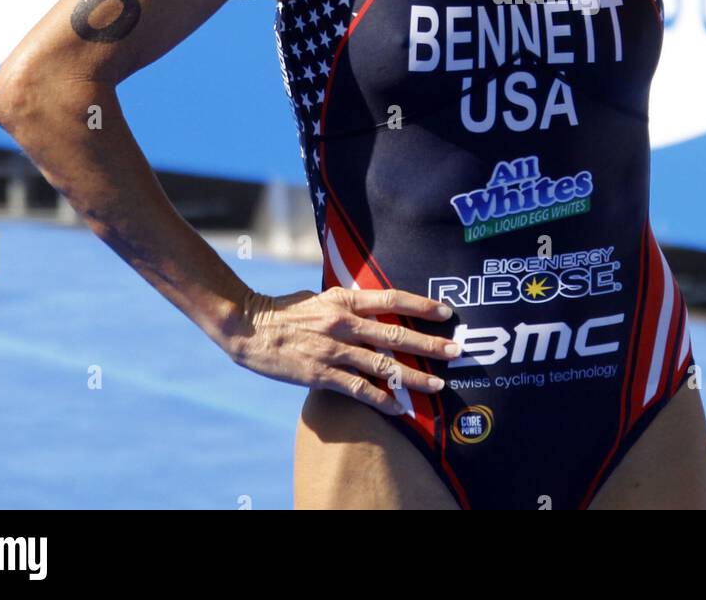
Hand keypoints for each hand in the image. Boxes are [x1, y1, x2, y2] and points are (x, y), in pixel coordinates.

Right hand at [225, 287, 459, 413]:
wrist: (249, 327)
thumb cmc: (286, 311)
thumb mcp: (321, 297)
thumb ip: (348, 304)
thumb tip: (373, 306)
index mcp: (344, 300)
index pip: (391, 299)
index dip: (421, 305)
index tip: (446, 312)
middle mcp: (343, 323)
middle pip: (395, 334)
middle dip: (429, 345)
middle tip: (455, 351)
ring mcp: (333, 350)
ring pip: (382, 365)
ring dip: (413, 377)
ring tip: (437, 386)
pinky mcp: (320, 374)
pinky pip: (358, 389)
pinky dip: (380, 400)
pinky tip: (398, 409)